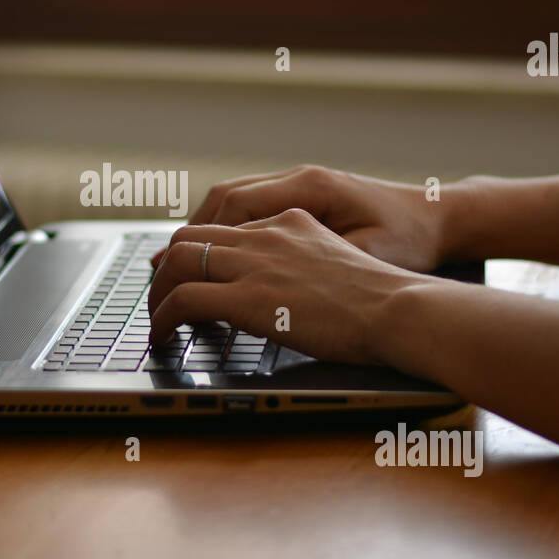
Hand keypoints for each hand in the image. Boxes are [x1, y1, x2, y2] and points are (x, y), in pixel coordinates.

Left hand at [146, 208, 434, 362]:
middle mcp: (267, 234)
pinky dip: (163, 317)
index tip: (183, 272)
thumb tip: (288, 290)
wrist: (401, 309)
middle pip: (190, 236)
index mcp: (290, 222)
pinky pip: (184, 300)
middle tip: (159, 298)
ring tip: (156, 321)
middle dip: (166, 269)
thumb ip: (307, 264)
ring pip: (178, 261)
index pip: (224, 227)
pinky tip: (163, 336)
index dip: (196, 251)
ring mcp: (256, 263)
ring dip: (157, 293)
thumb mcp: (341, 261)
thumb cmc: (385, 299)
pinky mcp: (249, 297)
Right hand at [151, 165, 451, 273]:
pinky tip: (214, 258)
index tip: (175, 277)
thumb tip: (262, 286)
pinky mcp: (303, 200)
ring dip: (202, 234)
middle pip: (222, 200)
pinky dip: (224, 231)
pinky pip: (249, 208)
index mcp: (310, 191)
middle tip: (159, 275)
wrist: (442, 219)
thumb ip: (314, 267)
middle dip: (188, 239)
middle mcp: (299, 180)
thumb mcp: (366, 260)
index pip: (234, 208)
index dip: (199, 243)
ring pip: (231, 201)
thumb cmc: (411, 242)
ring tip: (175, 268)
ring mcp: (300, 185)